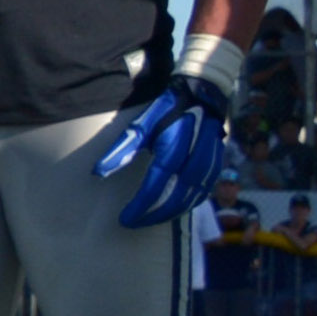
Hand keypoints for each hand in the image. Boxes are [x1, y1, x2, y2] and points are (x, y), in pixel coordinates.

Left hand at [94, 36, 242, 229]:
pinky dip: (188, 204)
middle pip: (175, 197)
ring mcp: (210, 162)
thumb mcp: (141, 123)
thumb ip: (122, 149)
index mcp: (174, 147)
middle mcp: (195, 157)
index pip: (156, 185)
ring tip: (150, 219)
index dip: (140, 206)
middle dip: (154, 214)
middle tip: (135, 223)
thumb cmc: (167, 108)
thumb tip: (99, 173)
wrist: (203, 93)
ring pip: (192, 198)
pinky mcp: (217, 164)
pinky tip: (173, 210)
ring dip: (171, 213)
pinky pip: (204, 192)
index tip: (125, 219)